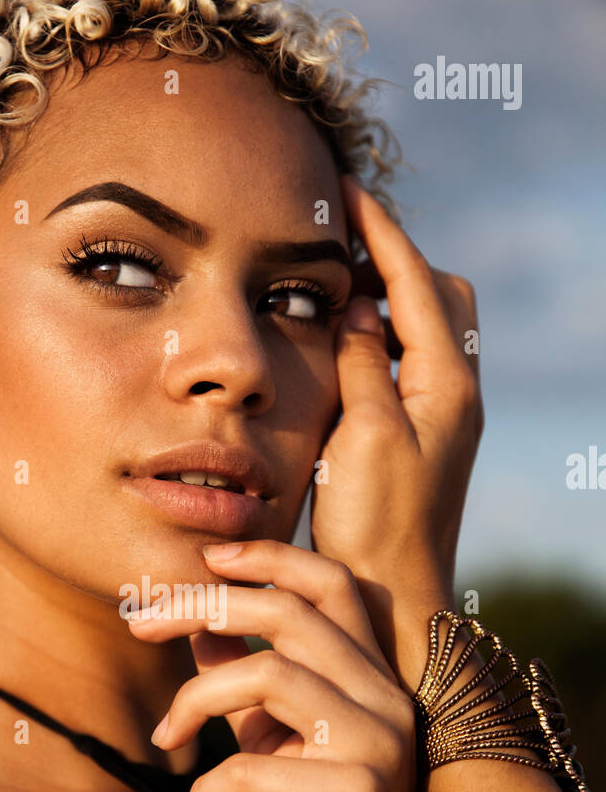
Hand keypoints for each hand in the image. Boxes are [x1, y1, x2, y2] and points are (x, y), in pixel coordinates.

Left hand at [126, 539, 431, 791]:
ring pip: (270, 676)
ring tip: (163, 737)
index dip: (269, 557)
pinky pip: (257, 766)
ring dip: (195, 699)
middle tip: (138, 626)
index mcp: (372, 680)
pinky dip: (209, 788)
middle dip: (202, 608)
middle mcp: (388, 700)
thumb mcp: (269, 748)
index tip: (203, 560)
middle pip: (290, 615)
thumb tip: (195, 627)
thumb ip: (241, 685)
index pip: (333, 584)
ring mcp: (381, 745)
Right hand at [311, 174, 483, 691]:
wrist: (393, 599)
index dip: (379, 232)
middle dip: (395, 259)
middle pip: (440, 296)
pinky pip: (409, 365)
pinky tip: (344, 351)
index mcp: (447, 384)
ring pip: (427, 330)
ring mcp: (443, 418)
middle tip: (338, 246)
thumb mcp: (363, 433)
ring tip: (334, 292)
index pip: (415, 282)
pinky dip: (382, 341)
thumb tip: (360, 307)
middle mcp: (456, 394)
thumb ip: (364, 360)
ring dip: (389, 300)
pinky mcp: (422, 439)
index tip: (344, 192)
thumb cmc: (377, 526)